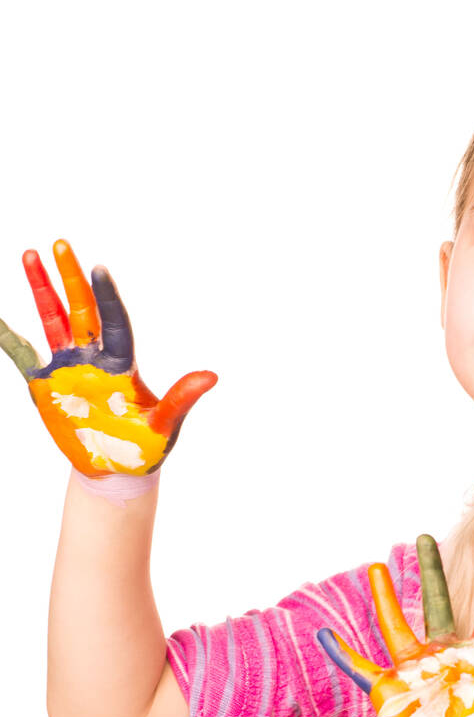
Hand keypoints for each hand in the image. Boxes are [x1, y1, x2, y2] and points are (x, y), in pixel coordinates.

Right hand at [0, 239, 215, 476]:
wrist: (117, 471)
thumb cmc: (146, 447)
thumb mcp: (166, 425)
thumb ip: (181, 399)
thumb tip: (211, 377)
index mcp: (122, 364)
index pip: (114, 321)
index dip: (106, 296)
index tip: (100, 268)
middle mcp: (94, 358)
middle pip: (80, 310)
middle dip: (71, 278)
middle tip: (61, 244)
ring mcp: (68, 368)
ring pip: (52, 319)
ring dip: (41, 289)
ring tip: (31, 255)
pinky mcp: (44, 384)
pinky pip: (22, 354)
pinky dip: (8, 336)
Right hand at [318, 535, 473, 716]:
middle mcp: (445, 655)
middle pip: (438, 604)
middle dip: (431, 571)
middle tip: (425, 537)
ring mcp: (414, 670)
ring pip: (396, 626)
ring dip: (384, 599)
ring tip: (376, 567)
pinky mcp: (389, 689)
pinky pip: (360, 668)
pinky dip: (341, 655)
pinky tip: (324, 635)